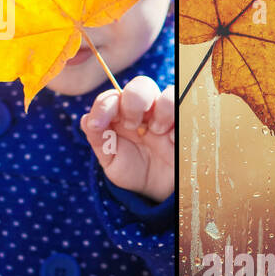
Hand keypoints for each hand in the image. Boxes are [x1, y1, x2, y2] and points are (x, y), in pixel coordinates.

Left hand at [79, 76, 174, 202]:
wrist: (156, 191)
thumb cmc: (132, 170)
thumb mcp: (111, 159)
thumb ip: (98, 139)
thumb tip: (86, 119)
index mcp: (123, 114)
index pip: (113, 96)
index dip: (103, 106)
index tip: (97, 126)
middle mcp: (146, 110)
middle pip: (141, 85)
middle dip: (133, 103)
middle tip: (131, 126)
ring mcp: (167, 116)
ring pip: (168, 93)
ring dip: (161, 111)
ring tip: (156, 132)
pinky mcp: (185, 125)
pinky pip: (188, 112)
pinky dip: (177, 124)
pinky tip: (171, 141)